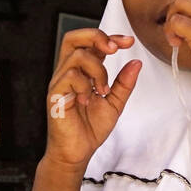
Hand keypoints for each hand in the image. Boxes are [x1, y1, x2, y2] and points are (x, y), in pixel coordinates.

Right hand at [45, 29, 142, 172]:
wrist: (77, 153)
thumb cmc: (89, 130)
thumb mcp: (114, 103)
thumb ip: (124, 83)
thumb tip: (136, 63)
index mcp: (81, 72)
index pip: (90, 42)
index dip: (109, 37)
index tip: (129, 42)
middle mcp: (67, 73)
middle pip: (74, 37)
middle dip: (97, 37)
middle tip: (114, 49)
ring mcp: (59, 83)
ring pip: (77, 56)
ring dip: (98, 70)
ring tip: (103, 90)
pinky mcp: (55, 96)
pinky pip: (69, 76)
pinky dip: (85, 85)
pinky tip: (88, 100)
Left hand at [163, 0, 190, 103]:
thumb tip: (188, 14)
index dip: (186, 3)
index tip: (185, 20)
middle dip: (176, 8)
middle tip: (176, 29)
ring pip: (180, 3)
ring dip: (171, 20)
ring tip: (176, 38)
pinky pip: (176, 22)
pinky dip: (170, 32)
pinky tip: (177, 44)